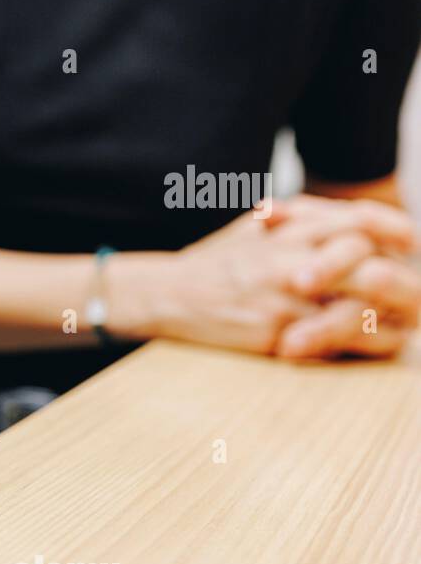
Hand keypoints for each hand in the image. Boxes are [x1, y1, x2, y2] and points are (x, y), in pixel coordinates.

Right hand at [146, 195, 415, 356]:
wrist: (168, 295)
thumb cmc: (214, 263)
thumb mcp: (256, 228)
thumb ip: (300, 219)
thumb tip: (351, 218)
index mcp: (289, 231)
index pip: (358, 220)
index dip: (393, 229)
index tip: (410, 242)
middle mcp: (290, 261)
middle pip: (370, 267)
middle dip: (400, 285)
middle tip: (412, 295)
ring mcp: (284, 300)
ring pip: (361, 310)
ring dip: (389, 320)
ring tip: (400, 326)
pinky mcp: (276, 333)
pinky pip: (334, 342)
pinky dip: (361, 344)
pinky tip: (372, 344)